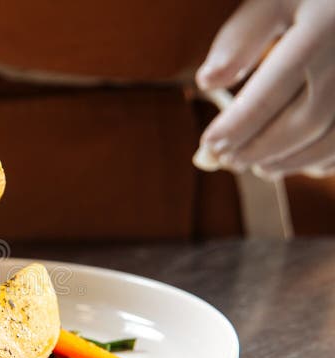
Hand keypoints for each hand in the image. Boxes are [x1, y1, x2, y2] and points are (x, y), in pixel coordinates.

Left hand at [195, 0, 334, 178]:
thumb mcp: (274, 0)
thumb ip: (242, 37)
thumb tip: (207, 81)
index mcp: (322, 30)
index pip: (271, 91)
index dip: (237, 125)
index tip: (208, 143)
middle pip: (304, 121)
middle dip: (261, 148)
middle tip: (227, 160)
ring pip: (332, 137)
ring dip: (292, 160)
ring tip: (257, 167)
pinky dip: (322, 159)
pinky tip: (296, 162)